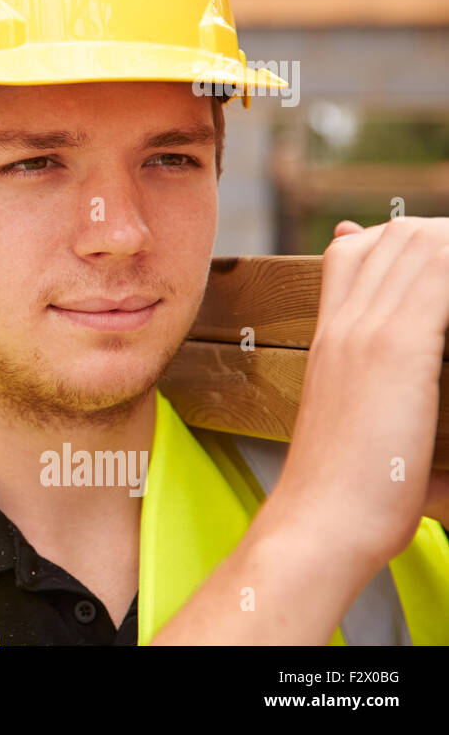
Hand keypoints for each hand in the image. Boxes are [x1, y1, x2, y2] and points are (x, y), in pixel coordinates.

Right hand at [262, 217, 448, 574]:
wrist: (320, 521)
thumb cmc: (344, 499)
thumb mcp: (359, 443)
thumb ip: (390, 426)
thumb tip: (442, 467)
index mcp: (328, 342)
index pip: (353, 252)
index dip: (395, 241)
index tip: (437, 264)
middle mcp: (343, 325)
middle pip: (394, 236)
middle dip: (443, 240)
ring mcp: (366, 332)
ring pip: (421, 243)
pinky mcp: (398, 348)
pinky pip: (442, 277)